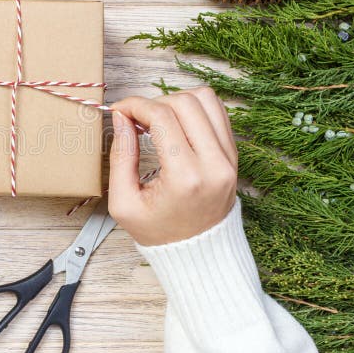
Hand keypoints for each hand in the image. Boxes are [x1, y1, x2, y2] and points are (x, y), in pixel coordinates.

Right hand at [108, 87, 237, 245]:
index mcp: (185, 177)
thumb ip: (120, 156)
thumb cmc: (159, 232)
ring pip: (205, 99)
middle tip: (136, 118)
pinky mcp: (234, 154)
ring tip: (158, 119)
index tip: (119, 111)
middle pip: (184, 102)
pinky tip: (177, 124)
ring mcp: (229, 157)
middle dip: (154, 102)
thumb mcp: (124, 203)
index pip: (162, 117)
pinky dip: (195, 108)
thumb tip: (122, 118)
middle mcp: (213, 163)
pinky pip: (218, 112)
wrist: (199, 253)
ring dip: (176, 100)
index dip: (135, 105)